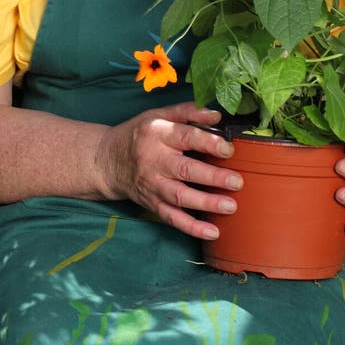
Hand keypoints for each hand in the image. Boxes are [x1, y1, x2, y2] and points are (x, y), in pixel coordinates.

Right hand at [95, 102, 242, 240]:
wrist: (107, 161)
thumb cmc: (139, 134)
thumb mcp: (158, 115)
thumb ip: (188, 112)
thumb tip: (217, 114)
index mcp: (157, 134)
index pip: (185, 137)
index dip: (208, 143)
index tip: (229, 150)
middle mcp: (154, 160)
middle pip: (185, 170)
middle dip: (212, 177)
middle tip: (237, 181)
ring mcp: (153, 185)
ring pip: (180, 197)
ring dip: (206, 204)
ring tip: (230, 206)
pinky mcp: (152, 203)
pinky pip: (172, 218)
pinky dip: (192, 227)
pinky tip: (212, 232)